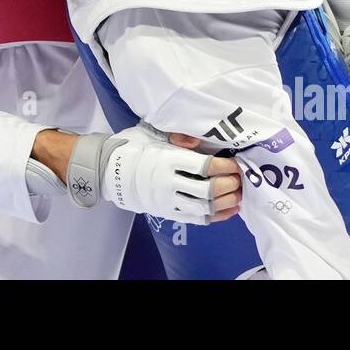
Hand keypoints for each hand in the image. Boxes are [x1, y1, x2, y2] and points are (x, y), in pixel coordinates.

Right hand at [67, 123, 242, 223]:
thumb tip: (197, 140)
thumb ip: (176, 133)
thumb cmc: (133, 146)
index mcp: (167, 160)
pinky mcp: (167, 212)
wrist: (109, 170)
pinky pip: (196, 219)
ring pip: (204, 208)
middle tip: (239, 179)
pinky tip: (229, 210)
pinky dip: (216, 216)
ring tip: (237, 195)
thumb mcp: (151, 131)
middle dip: (229, 186)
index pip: (204, 167)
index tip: (234, 163)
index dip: (224, 167)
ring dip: (225, 202)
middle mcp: (168, 183)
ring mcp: (167, 200)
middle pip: (208, 190)